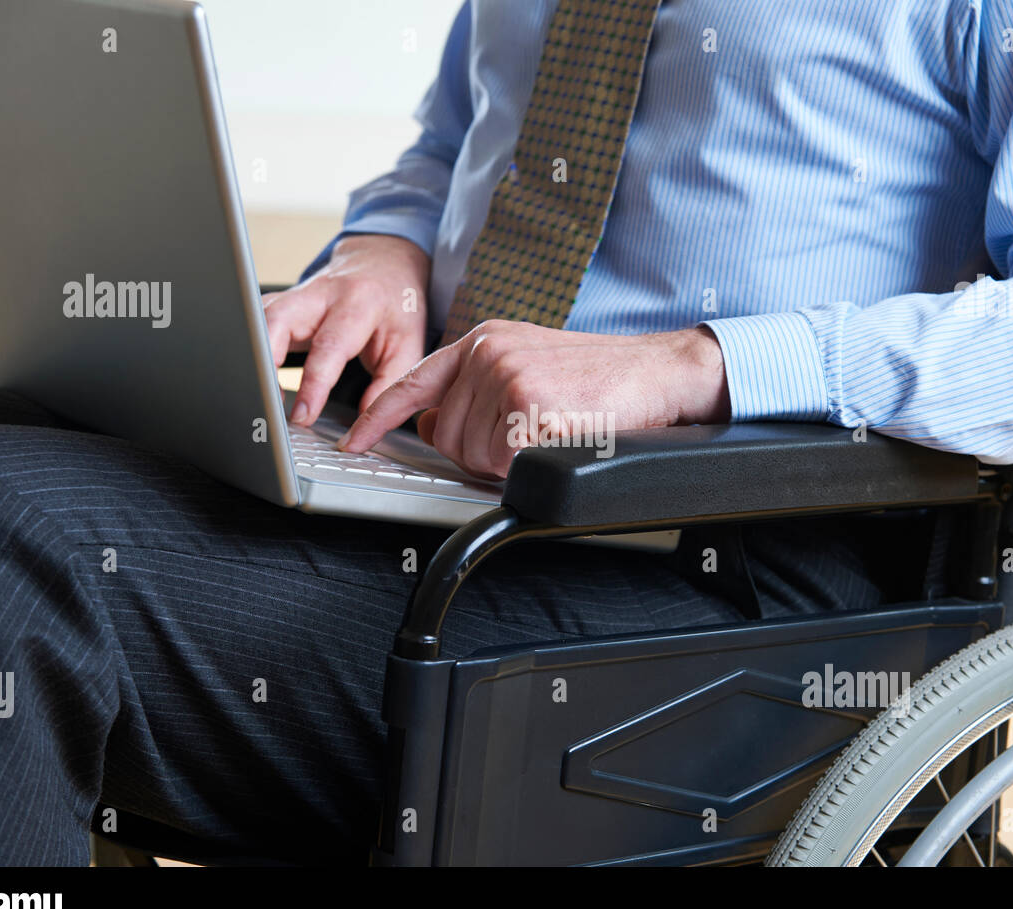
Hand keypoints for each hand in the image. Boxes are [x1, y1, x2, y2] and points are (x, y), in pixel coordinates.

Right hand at [262, 234, 429, 424]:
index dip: (313, 384)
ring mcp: (297, 294)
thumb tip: (364, 424)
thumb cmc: (396, 307)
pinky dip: (250, 348)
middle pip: (279, 319)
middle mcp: (323, 294)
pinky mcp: (282, 302)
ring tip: (256, 395)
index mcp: (359, 303)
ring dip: (252, 355)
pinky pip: (256, 321)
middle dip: (265, 360)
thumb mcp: (407, 345)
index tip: (302, 416)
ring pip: (259, 317)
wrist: (384, 264)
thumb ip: (387, 385)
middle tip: (263, 400)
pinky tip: (252, 376)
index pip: (330, 346)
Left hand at [342, 320, 729, 479]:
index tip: (354, 439)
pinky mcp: (526, 404)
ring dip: (505, 461)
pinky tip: (556, 437)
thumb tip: (436, 423)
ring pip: (470, 455)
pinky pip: (502, 463)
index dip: (377, 417)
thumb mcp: (529, 366)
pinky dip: (527, 465)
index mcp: (483, 340)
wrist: (657, 372)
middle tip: (527, 437)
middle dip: (479, 453)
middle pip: (445, 436)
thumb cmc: (601, 378)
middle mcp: (486, 352)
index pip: (413, 383)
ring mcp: (505, 375)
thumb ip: (477, 388)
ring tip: (546, 432)